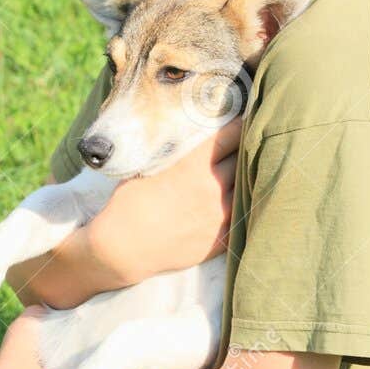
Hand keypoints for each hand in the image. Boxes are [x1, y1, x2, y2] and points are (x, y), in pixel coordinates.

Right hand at [87, 116, 242, 284]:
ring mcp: (219, 216)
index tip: (244, 119)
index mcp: (194, 167)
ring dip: (244, 178)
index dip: (240, 125)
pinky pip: (241, 216)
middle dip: (243, 149)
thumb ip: (175, 155)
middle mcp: (213, 188)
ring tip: (244, 171)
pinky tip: (239, 200)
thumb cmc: (128, 204)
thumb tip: (188, 140)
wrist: (124, 249)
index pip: (231, 136)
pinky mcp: (220, 238)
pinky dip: (240, 205)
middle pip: (242, 160)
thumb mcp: (147, 168)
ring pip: (246, 188)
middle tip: (244, 143)